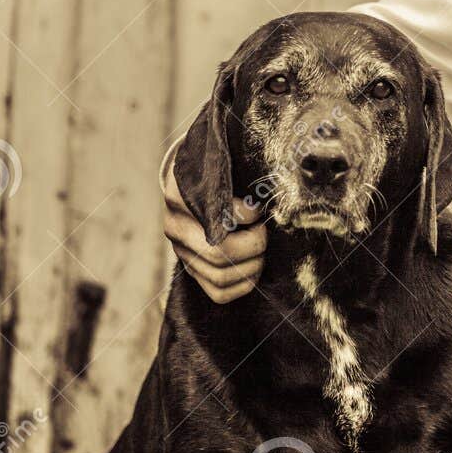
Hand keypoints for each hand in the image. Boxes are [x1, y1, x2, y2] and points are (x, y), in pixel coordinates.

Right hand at [163, 158, 265, 302]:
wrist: (192, 178)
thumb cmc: (216, 167)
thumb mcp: (221, 160)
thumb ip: (239, 171)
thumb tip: (276, 185)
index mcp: (179, 195)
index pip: (215, 215)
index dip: (245, 214)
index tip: (257, 207)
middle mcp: (175, 226)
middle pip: (219, 252)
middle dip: (254, 244)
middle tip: (264, 230)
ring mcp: (181, 251)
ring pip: (220, 276)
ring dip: (253, 266)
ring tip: (262, 248)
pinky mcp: (191, 269)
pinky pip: (218, 292)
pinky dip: (244, 284)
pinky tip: (255, 266)